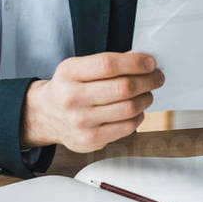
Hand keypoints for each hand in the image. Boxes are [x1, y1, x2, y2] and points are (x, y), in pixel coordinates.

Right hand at [21, 52, 164, 151]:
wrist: (45, 115)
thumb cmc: (68, 87)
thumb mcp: (78, 67)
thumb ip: (107, 63)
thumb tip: (141, 61)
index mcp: (69, 73)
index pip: (108, 65)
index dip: (135, 63)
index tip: (150, 62)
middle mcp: (72, 98)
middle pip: (123, 88)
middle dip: (148, 80)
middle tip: (157, 77)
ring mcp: (80, 122)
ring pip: (129, 109)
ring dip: (146, 98)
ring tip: (147, 93)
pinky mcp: (89, 140)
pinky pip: (126, 128)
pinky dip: (138, 117)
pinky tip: (136, 110)